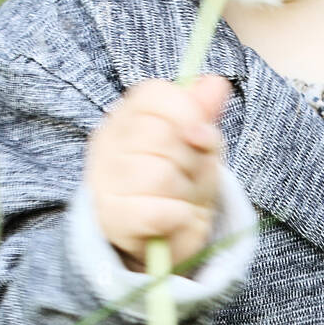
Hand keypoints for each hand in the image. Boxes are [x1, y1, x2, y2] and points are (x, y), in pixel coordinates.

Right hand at [84, 75, 231, 273]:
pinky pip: (163, 212)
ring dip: (188, 188)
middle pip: (163, 133)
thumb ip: (202, 113)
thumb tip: (216, 83)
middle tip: (189, 172)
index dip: (187, 111)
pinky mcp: (116, 221)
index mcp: (125, 117)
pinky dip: (181, 216)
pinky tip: (176, 217)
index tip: (196, 132)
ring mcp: (107, 184)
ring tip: (182, 196)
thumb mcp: (195, 144)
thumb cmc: (176, 184)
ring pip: (162, 174)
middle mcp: (109, 146)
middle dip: (193, 155)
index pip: (155, 94)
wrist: (157, 241)